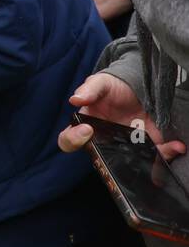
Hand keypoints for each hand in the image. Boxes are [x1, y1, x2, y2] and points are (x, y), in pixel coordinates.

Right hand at [58, 71, 185, 160]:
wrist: (140, 86)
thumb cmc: (114, 87)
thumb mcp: (101, 82)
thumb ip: (89, 89)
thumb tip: (75, 99)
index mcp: (86, 126)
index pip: (69, 140)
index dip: (73, 139)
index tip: (87, 130)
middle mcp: (104, 141)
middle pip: (100, 159)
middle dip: (114, 159)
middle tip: (127, 144)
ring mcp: (126, 146)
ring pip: (131, 163)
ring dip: (152, 159)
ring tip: (166, 147)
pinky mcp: (147, 147)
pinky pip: (154, 158)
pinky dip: (167, 154)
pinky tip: (176, 145)